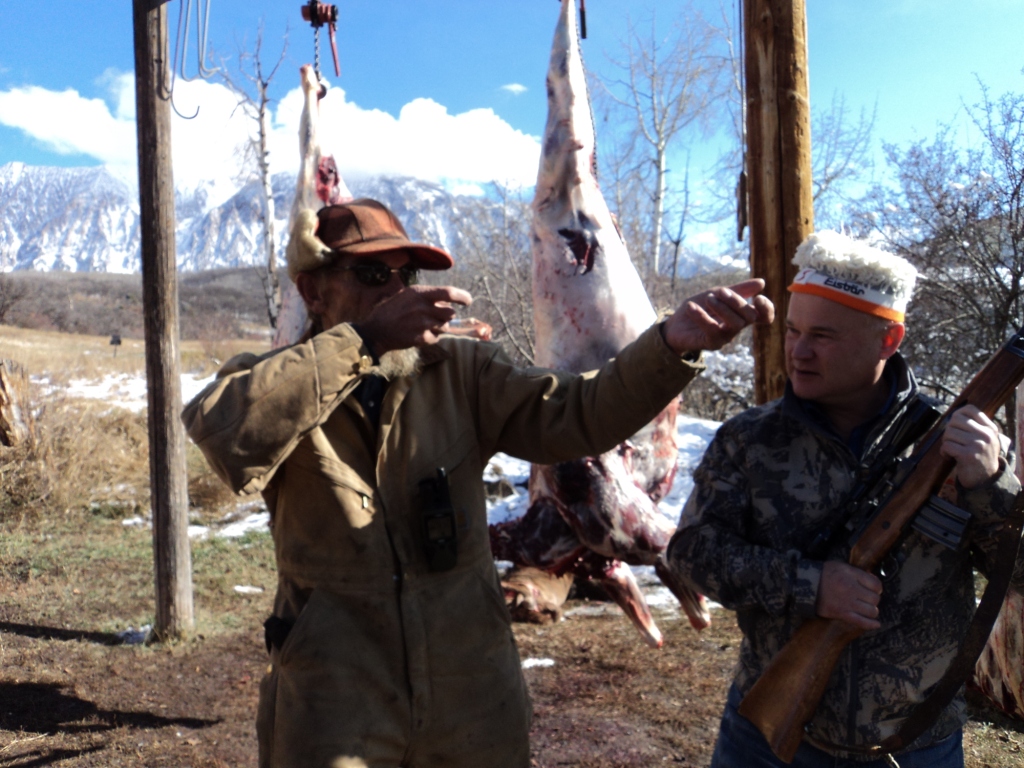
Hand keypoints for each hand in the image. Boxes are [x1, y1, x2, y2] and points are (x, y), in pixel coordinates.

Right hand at [356, 285, 471, 353]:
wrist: (376, 330)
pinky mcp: (420, 338)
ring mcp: (422, 323)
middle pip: (450, 313)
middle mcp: (422, 306)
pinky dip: (431, 338)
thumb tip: (446, 302)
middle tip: (437, 318)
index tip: (468, 300)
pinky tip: (418, 334)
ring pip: (445, 327)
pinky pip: (436, 338)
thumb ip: (426, 297)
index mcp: (419, 293)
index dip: (462, 297)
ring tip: (424, 326)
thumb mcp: (406, 296)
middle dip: (447, 317)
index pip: (449, 292)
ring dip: (439, 328)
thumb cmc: (391, 311)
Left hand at [662, 279, 774, 354]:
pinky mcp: (711, 344)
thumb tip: (762, 283)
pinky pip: (712, 330)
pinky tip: (690, 306)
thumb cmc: (700, 308)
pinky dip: (702, 316)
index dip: (767, 309)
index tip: (758, 298)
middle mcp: (736, 327)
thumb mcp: (717, 293)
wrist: (676, 324)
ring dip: (722, 308)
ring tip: (708, 298)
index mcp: (741, 314)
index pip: (764, 316)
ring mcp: (725, 337)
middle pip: (749, 317)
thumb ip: (738, 289)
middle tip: (719, 291)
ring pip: (735, 324)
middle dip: (737, 301)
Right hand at [816, 560, 881, 629]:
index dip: (877, 587)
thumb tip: (873, 582)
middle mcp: (851, 589)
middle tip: (867, 598)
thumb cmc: (825, 574)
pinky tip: (876, 624)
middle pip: (875, 599)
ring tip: (866, 608)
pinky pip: (861, 622)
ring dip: (872, 610)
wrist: (806, 585)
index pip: (876, 585)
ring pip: (871, 611)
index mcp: (851, 575)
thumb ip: (858, 573)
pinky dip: (871, 624)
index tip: (873, 588)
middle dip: (874, 598)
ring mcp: (847, 603)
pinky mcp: (841, 614)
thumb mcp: (842, 566)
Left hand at [940, 404, 1001, 488]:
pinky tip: (949, 457)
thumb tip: (953, 414)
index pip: (970, 409)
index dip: (957, 414)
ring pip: (949, 433)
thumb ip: (974, 426)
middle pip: (955, 420)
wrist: (985, 479)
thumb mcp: (984, 439)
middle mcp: (986, 435)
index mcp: (990, 428)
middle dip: (948, 430)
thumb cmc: (979, 457)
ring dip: (946, 442)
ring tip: (951, 450)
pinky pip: (946, 446)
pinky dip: (944, 452)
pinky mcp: (968, 455)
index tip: (955, 426)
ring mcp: (978, 445)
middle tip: (952, 441)